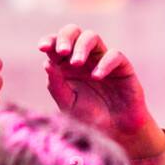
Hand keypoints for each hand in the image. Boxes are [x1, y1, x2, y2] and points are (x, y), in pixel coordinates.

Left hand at [38, 25, 164, 158]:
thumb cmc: (88, 116)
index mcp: (65, 64)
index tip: (43, 48)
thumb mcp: (67, 103)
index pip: (56, 44)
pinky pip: (114, 55)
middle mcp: (84, 57)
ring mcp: (102, 59)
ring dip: (82, 46)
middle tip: (61, 52)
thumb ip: (56, 85)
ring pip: (92, 37)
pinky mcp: (122, 67)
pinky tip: (97, 76)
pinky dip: (104, 62)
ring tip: (76, 63)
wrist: (115, 132)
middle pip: (74, 32)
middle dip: (66, 37)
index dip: (49, 41)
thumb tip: (47, 63)